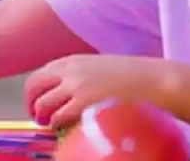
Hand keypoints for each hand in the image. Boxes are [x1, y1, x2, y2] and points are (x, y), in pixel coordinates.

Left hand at [25, 55, 171, 129]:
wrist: (157, 82)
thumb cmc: (135, 78)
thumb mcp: (101, 68)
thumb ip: (81, 76)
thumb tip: (66, 93)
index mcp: (75, 60)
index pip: (41, 74)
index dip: (36, 92)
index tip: (39, 103)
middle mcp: (71, 70)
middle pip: (33, 86)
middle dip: (31, 104)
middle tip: (39, 117)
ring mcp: (76, 86)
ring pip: (42, 104)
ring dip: (44, 117)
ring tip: (53, 125)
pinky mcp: (84, 104)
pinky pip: (57, 118)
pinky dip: (57, 125)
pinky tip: (67, 129)